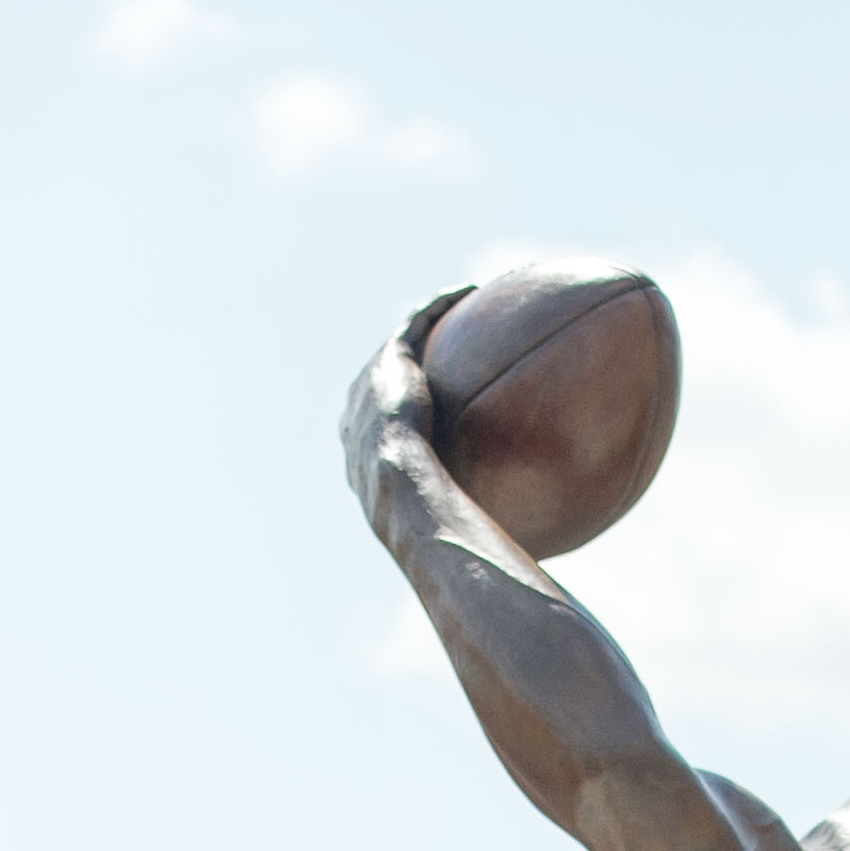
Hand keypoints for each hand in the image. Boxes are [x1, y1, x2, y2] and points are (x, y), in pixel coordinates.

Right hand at [337, 282, 474, 532]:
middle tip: (433, 357)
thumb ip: (452, 523)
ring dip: (422, 326)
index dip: (393, 413)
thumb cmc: (416, 519)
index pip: (372, 425)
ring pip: (397, 345)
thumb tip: (494, 555)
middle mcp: (354, 412)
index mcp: (356, 450)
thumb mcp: (433, 526)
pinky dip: (439, 308)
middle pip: (378, 379)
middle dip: (401, 365)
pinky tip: (468, 295)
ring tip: (449, 312)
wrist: (399, 489)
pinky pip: (418, 324)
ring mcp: (369, 383)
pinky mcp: (391, 360)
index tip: (420, 410)